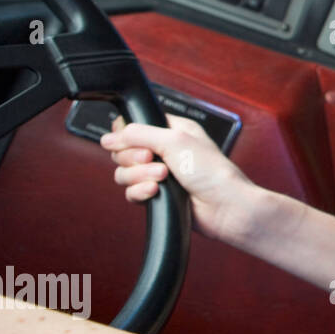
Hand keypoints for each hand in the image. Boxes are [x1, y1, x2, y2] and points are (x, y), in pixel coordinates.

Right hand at [100, 114, 259, 245]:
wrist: (225, 207)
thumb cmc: (212, 172)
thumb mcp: (175, 141)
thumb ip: (138, 134)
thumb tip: (109, 137)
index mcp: (173, 130)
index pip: (134, 125)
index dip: (127, 134)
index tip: (133, 141)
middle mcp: (165, 150)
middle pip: (123, 150)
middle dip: (133, 157)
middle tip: (152, 159)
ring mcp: (160, 174)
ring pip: (125, 172)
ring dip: (139, 175)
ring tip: (162, 177)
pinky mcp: (157, 195)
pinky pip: (132, 192)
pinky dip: (140, 192)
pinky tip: (156, 192)